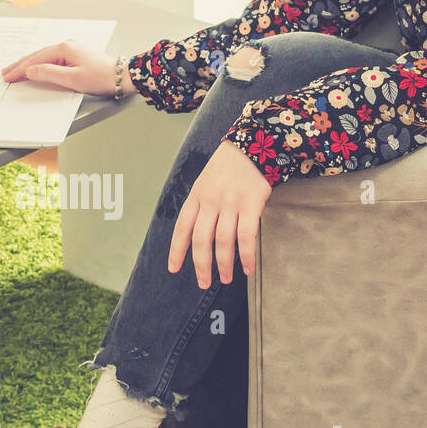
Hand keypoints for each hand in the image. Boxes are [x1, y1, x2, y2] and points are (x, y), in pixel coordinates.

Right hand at [1, 40, 136, 96]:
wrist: (121, 76)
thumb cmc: (101, 78)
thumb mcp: (73, 79)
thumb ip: (49, 74)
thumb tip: (31, 70)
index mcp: (64, 49)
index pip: (35, 60)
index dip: (20, 69)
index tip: (8, 77)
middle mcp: (66, 45)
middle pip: (37, 55)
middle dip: (20, 64)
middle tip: (5, 72)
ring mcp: (71, 49)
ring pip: (43, 56)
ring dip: (28, 64)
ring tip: (15, 69)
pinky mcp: (75, 55)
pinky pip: (51, 58)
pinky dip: (39, 63)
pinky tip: (34, 67)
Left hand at [168, 141, 272, 288]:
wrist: (253, 144)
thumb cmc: (228, 167)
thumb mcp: (205, 181)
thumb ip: (200, 205)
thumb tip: (195, 233)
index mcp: (196, 195)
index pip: (182, 227)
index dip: (176, 250)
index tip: (173, 268)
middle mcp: (210, 200)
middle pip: (201, 240)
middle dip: (201, 265)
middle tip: (204, 283)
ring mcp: (231, 202)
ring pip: (223, 241)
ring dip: (224, 264)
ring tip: (227, 278)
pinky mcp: (251, 204)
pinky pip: (246, 236)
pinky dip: (246, 255)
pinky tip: (247, 268)